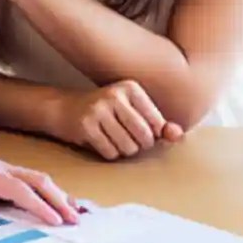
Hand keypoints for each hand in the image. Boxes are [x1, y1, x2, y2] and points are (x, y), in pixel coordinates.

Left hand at [0, 136, 78, 226]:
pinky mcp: (3, 170)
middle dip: (59, 199)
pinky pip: (32, 179)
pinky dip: (49, 190)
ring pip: (39, 178)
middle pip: (37, 180)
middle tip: (75, 220)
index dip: (37, 203)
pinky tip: (59, 200)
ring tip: (75, 213)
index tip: (54, 219)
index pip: (17, 188)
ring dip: (58, 194)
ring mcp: (3, 167)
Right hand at [48, 81, 185, 159]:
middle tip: (125, 138)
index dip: (150, 135)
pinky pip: (110, 153)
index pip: (156, 124)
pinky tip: (99, 142)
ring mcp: (99, 110)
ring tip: (112, 139)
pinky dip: (108, 154)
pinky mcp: (86, 126)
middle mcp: (115, 95)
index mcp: (131, 88)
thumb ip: (158, 125)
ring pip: (128, 148)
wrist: (64, 108)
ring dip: (122, 151)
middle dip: (138, 146)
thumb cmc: (106, 112)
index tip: (137, 130)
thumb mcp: (132, 111)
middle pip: (144, 137)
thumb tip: (178, 136)